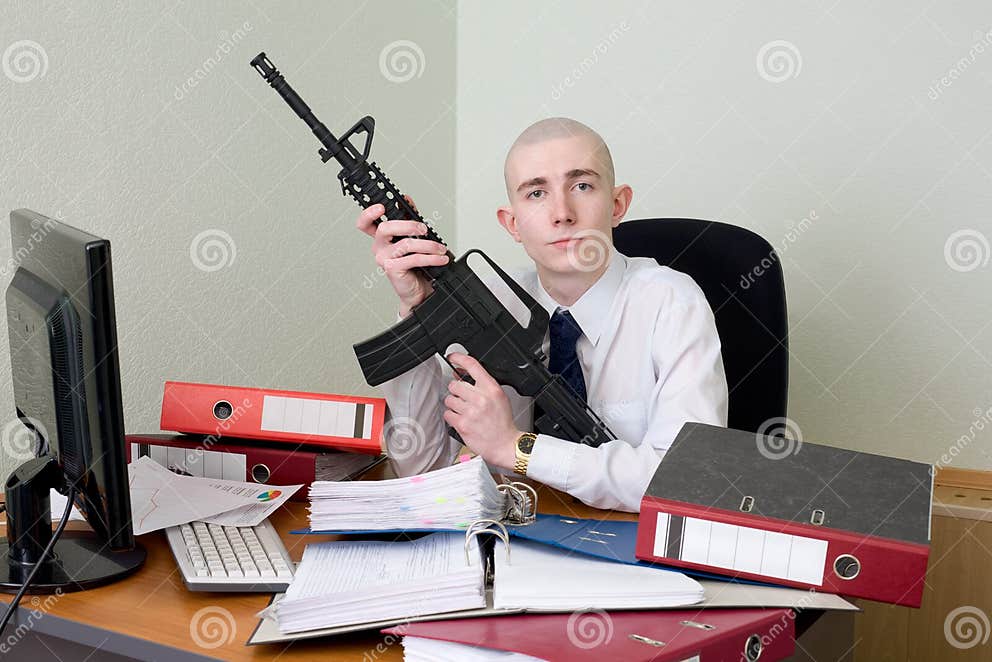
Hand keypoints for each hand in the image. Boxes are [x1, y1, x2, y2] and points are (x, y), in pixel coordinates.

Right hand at [355, 196, 448, 316]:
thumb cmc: (416, 266)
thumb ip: (409, 218)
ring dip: (428, 245)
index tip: (381, 207)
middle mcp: (379, 247)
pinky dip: (431, 258)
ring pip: (405, 244)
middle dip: (407, 224)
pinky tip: (440, 259)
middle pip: (385, 228)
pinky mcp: (392, 269)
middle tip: (424, 229)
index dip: (368, 214)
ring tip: (440, 249)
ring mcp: (384, 259)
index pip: (365, 223)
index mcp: (382, 238)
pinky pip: (413, 258)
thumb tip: (407, 199)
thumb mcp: (414, 238)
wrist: (420, 290)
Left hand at [443, 352, 521, 469]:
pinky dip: (452, 417)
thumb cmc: (502, 422)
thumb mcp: (498, 397)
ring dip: (454, 405)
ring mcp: (471, 411)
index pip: (472, 365)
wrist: (505, 444)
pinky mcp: (462, 424)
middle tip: (464, 399)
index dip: (459, 358)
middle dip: (456, 392)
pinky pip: (447, 414)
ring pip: (449, 400)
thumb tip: (460, 375)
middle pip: (454, 385)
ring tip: (465, 411)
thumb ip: (482, 385)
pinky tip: (463, 420)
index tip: (452, 357)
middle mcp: (481, 398)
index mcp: (491, 388)